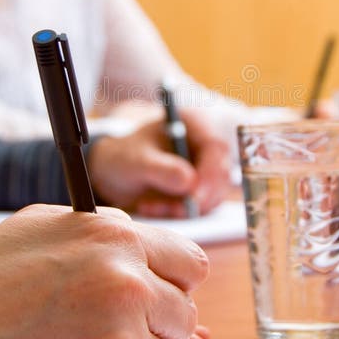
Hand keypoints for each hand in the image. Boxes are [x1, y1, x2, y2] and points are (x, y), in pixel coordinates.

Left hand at [87, 107, 231, 216]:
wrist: (116, 172)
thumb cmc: (124, 158)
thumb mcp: (135, 161)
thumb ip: (161, 169)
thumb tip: (190, 182)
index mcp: (192, 124)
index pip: (216, 147)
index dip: (211, 173)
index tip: (195, 197)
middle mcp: (205, 144)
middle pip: (222, 173)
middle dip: (202, 197)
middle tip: (176, 211)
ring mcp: (207, 167)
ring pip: (215, 193)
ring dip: (188, 208)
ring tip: (150, 206)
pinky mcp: (204, 188)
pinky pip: (204, 206)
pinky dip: (182, 214)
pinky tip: (153, 208)